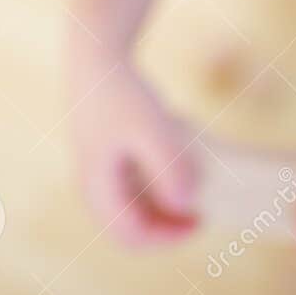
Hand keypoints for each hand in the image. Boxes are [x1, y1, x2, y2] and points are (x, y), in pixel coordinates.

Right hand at [67, 56, 201, 248]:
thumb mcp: (153, 128)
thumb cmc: (123, 93)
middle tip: (202, 211)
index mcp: (97, 189)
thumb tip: (185, 205)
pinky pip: (134, 187)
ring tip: (196, 188)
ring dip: (163, 207)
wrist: (98, 57)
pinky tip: (180, 164)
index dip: (167, 237)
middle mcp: (93, 187)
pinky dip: (158, 186)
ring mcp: (98, 173)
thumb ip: (169, 167)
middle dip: (167, 225)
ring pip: (133, 208)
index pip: (131, 236)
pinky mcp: (107, 157)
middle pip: (131, 227)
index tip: (200, 221)